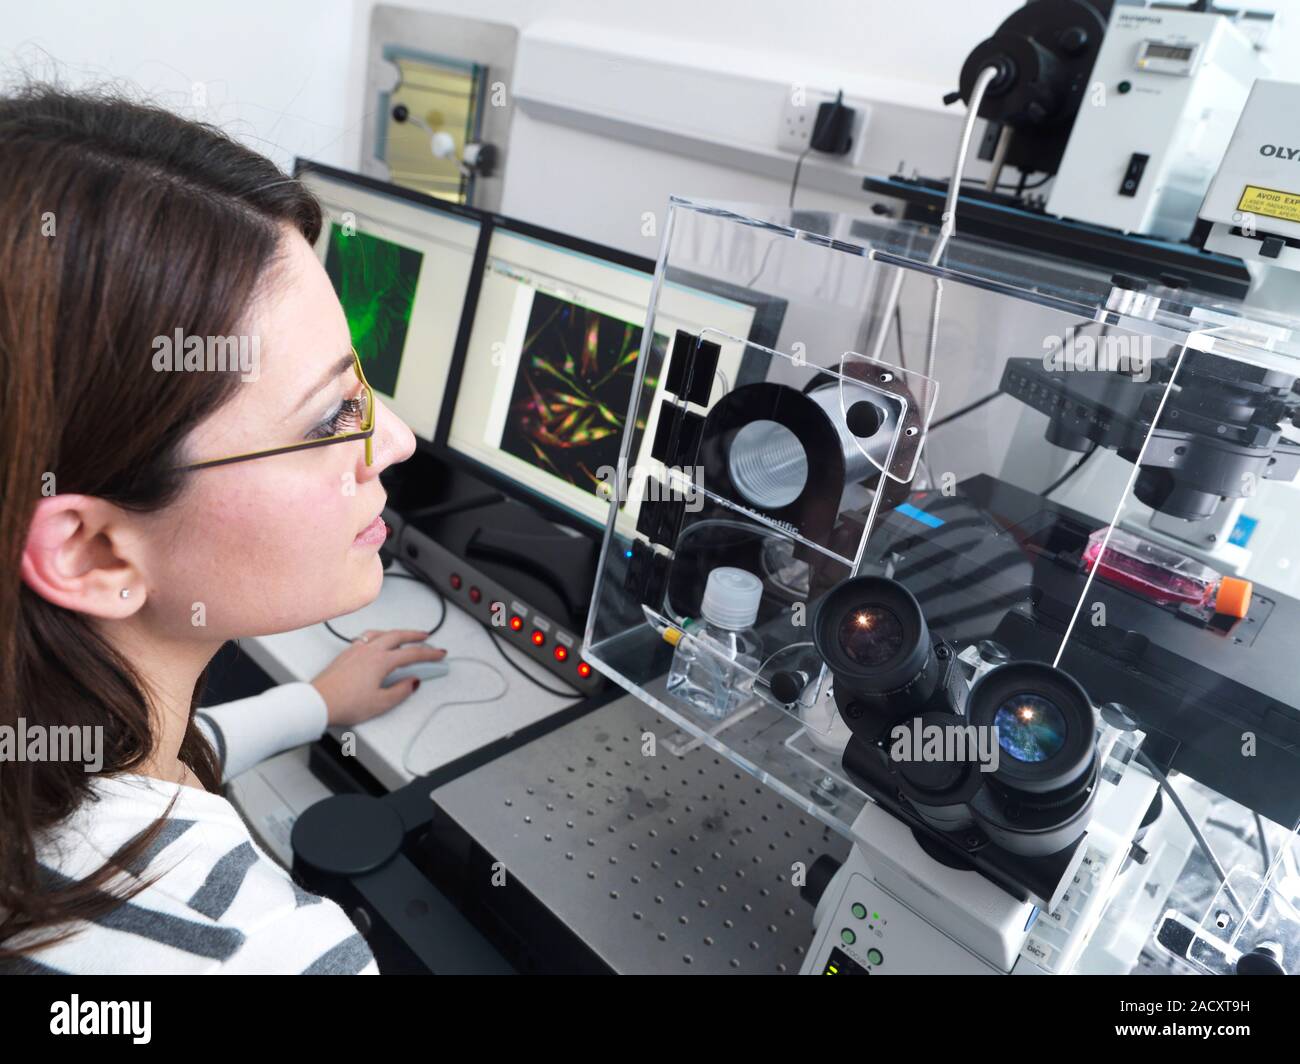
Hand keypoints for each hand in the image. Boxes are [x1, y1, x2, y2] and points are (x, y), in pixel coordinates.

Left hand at [310, 629, 445, 726]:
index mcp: (381, 661)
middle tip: (426, 637)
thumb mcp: (380, 703)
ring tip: (402, 635)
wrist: (317, 702)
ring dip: (395, 633)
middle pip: (398, 636)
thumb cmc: (344, 703)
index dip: (429, 654)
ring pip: (381, 633)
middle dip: (415, 635)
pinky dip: (378, 635)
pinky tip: (376, 641)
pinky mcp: (345, 654)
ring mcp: (355, 650)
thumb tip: (412, 682)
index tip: (439, 654)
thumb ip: (401, 691)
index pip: (412, 654)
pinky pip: (366, 637)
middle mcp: (369, 651)